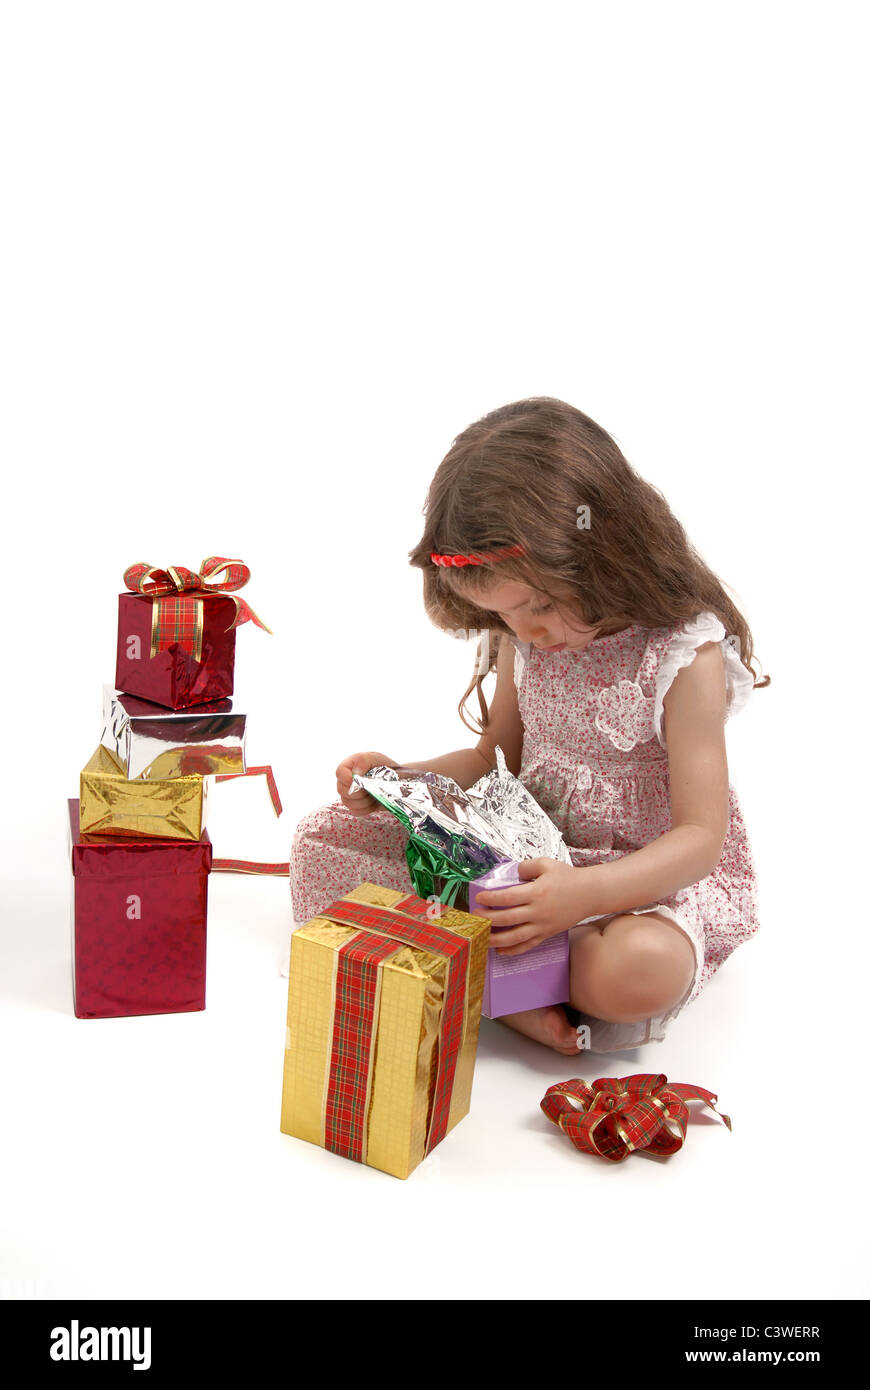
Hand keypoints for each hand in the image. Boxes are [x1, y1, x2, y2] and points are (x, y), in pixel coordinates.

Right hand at [335, 751, 397, 815]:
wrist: (397, 780)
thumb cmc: (385, 766)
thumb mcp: (376, 758)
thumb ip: (363, 761)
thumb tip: (354, 774)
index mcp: (349, 766)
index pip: (339, 772)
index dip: (346, 778)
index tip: (356, 780)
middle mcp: (346, 781)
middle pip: (341, 790)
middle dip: (359, 790)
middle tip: (372, 786)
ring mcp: (349, 796)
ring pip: (349, 803)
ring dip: (365, 800)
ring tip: (376, 793)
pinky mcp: (356, 807)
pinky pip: (356, 811)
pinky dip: (368, 808)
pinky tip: (375, 801)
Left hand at [473, 858, 589, 954]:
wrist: (589, 894)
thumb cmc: (568, 877)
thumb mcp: (546, 864)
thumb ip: (525, 867)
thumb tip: (510, 873)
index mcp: (536, 892)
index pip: (508, 897)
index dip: (491, 898)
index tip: (479, 897)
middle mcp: (538, 911)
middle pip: (507, 918)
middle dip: (488, 918)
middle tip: (475, 917)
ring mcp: (542, 926)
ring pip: (515, 937)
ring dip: (495, 939)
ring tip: (481, 938)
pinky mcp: (547, 934)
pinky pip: (528, 945)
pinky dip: (513, 950)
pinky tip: (500, 950)